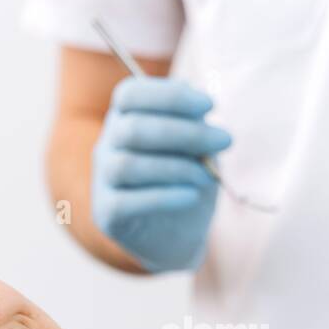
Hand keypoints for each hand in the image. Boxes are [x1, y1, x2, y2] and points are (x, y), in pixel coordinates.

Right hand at [91, 76, 230, 272]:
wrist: (180, 235)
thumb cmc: (187, 181)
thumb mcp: (198, 147)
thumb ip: (193, 122)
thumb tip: (192, 93)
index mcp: (125, 119)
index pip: (130, 94)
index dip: (169, 95)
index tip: (211, 105)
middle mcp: (107, 145)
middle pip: (132, 128)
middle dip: (184, 132)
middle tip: (225, 140)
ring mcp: (103, 180)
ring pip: (127, 165)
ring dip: (176, 167)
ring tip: (208, 176)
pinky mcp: (107, 214)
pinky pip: (128, 201)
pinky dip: (164, 197)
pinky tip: (192, 196)